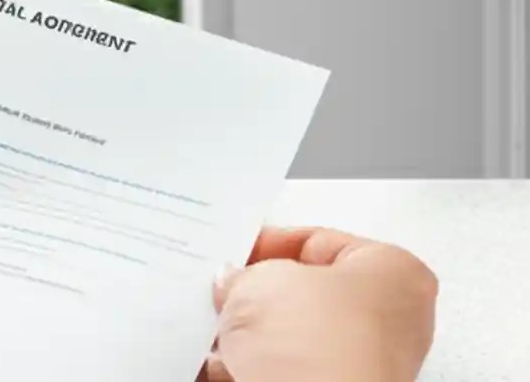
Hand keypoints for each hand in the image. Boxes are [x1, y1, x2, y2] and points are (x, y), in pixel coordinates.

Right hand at [202, 226, 437, 381]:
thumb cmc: (316, 348)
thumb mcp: (259, 282)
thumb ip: (243, 275)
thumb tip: (234, 282)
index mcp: (395, 275)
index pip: (319, 243)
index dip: (268, 243)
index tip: (234, 253)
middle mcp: (390, 323)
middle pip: (304, 295)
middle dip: (256, 296)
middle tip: (222, 291)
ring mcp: (362, 367)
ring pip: (290, 339)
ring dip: (247, 335)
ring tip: (215, 330)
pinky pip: (283, 373)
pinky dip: (248, 368)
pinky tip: (217, 365)